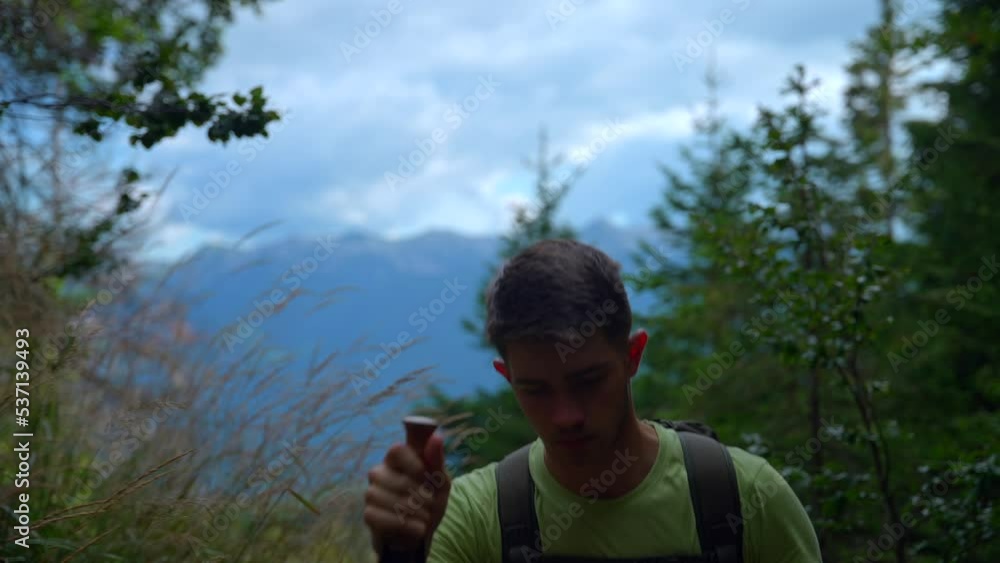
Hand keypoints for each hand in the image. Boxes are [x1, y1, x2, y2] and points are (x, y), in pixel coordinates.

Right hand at [364, 433, 451, 553]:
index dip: (412, 463)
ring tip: (426, 518)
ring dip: (414, 512)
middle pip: (396, 479)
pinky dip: (403, 524)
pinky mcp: (369, 514)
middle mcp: (380, 472)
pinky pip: (380, 516)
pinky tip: (417, 528)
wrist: (422, 531)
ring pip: (388, 499)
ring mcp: (372, 493)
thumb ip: (437, 460)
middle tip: (432, 504)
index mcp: (396, 459)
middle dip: (420, 496)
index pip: (396, 450)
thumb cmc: (430, 501)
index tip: (425, 476)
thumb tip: (436, 436)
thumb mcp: (440, 482)